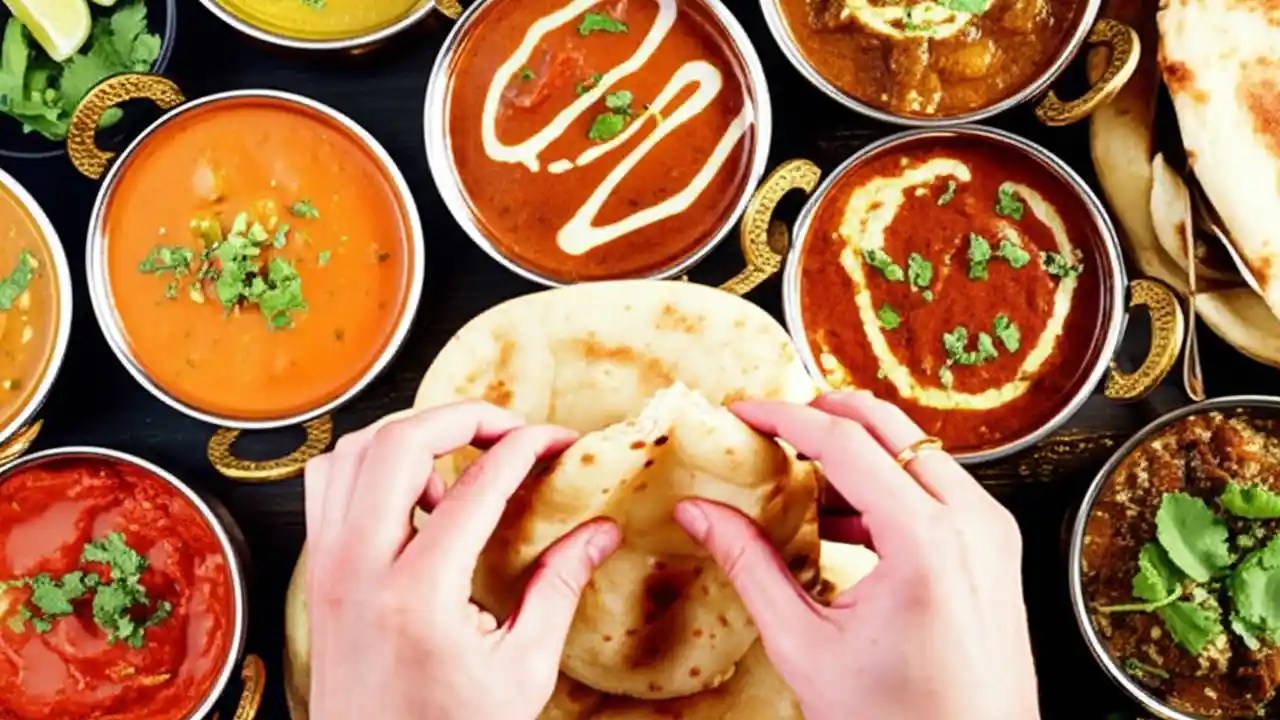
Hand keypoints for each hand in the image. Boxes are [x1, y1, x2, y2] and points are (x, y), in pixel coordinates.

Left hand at [304, 402, 620, 719]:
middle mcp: (359, 568)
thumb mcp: (521, 670)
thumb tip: (599, 533)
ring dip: (411, 436)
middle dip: (464, 417)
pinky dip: (368, 463)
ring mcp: (328, 566)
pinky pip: (328, 483)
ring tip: (459, 460)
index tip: (556, 442)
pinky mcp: (318, 572)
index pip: (477, 484)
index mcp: (418, 593)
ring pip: (352, 451)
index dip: (527, 447)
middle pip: (399, 441)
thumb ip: (560, 588)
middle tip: (509, 431)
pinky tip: (411, 491)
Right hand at [674, 392, 1038, 719]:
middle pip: (889, 425)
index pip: (844, 441)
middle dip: (823, 412)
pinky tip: (843, 518)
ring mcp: (990, 532)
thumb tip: (700, 513)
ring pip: (915, 450)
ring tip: (799, 479)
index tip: (744, 411)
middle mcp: (971, 521)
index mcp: (925, 540)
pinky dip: (886, 483)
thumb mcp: (805, 643)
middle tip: (771, 423)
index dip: (784, 416)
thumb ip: (749, 565)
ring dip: (856, 449)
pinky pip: (936, 485)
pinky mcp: (994, 547)